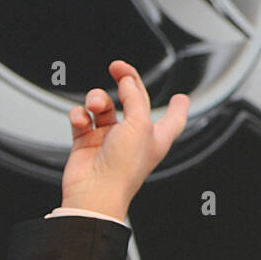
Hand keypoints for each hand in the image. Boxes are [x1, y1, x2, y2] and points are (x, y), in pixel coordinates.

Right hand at [60, 60, 188, 219]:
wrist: (94, 192)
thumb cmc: (123, 167)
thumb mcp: (140, 124)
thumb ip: (135, 97)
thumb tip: (127, 81)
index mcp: (156, 137)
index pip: (174, 119)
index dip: (179, 107)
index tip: (180, 97)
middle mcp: (134, 137)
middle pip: (134, 101)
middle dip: (126, 82)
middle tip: (117, 67)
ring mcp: (109, 139)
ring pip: (103, 106)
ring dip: (97, 99)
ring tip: (95, 105)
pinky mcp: (86, 142)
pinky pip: (82, 118)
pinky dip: (80, 115)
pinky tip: (82, 120)